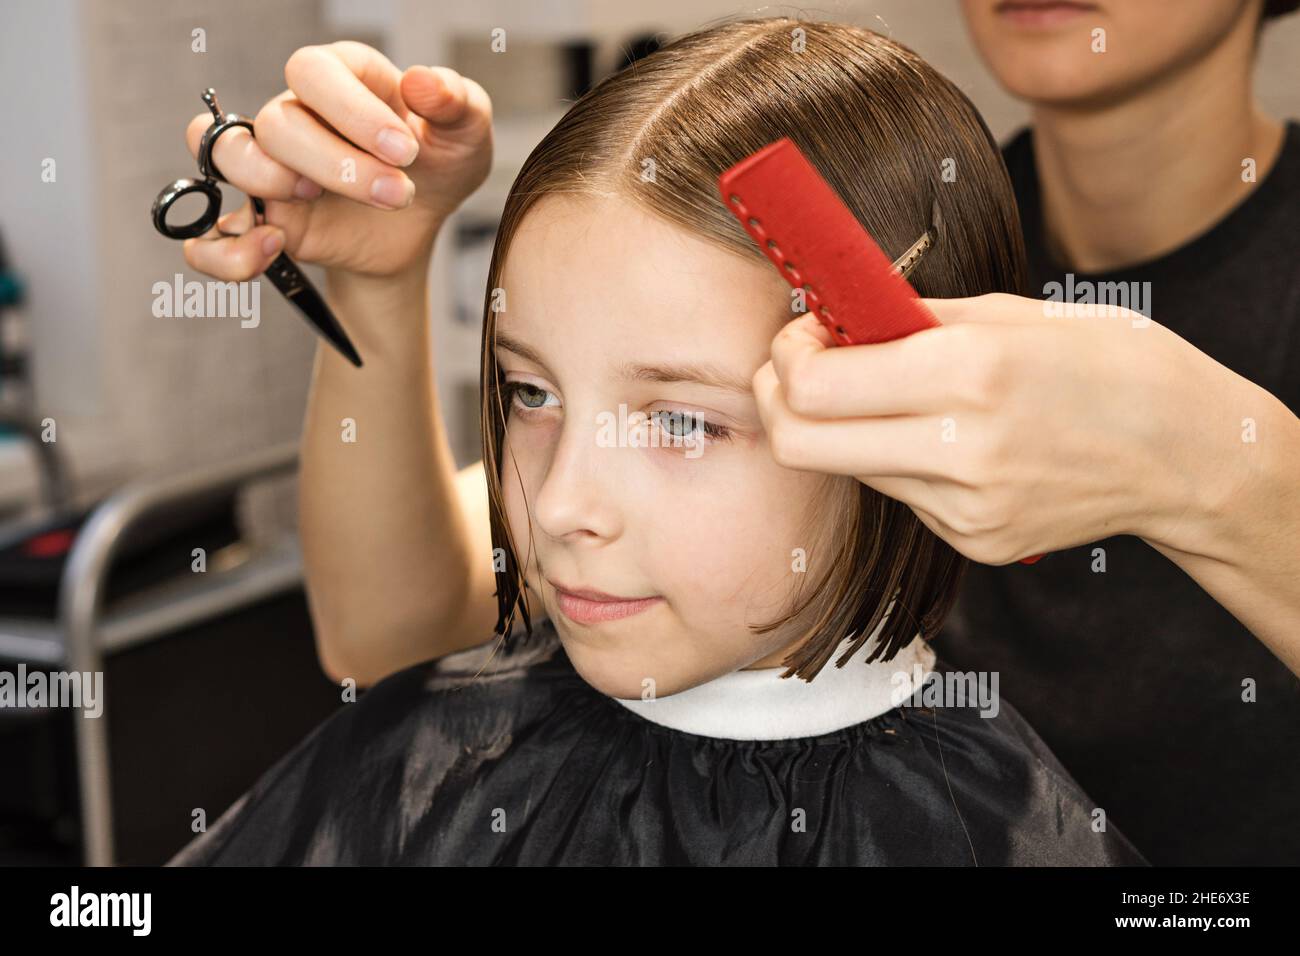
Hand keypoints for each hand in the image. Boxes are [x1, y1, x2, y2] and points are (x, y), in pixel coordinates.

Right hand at [178, 41, 492, 282]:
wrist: (422, 228)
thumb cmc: (438, 166)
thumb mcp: (467, 133)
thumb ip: (457, 102)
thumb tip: (421, 83)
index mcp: (341, 78)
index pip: (313, 70)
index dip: (353, 111)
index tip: (407, 152)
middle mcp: (295, 114)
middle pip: (278, 121)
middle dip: (339, 164)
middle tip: (399, 193)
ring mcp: (271, 166)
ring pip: (232, 156)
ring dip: (278, 184)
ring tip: (324, 201)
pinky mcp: (263, 219)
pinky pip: (207, 236)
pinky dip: (225, 249)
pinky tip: (273, 247)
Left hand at [752, 293, 1233, 565]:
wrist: (1187, 452)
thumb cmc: (1106, 361)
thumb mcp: (1008, 313)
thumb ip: (908, 320)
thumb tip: (830, 319)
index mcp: (970, 375)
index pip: (814, 386)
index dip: (787, 354)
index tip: (804, 332)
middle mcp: (961, 451)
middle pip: (799, 444)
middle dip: (778, 399)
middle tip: (799, 366)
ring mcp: (965, 510)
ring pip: (846, 468)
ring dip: (842, 426)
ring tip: (893, 393)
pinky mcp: (974, 542)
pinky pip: (898, 494)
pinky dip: (896, 457)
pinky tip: (944, 436)